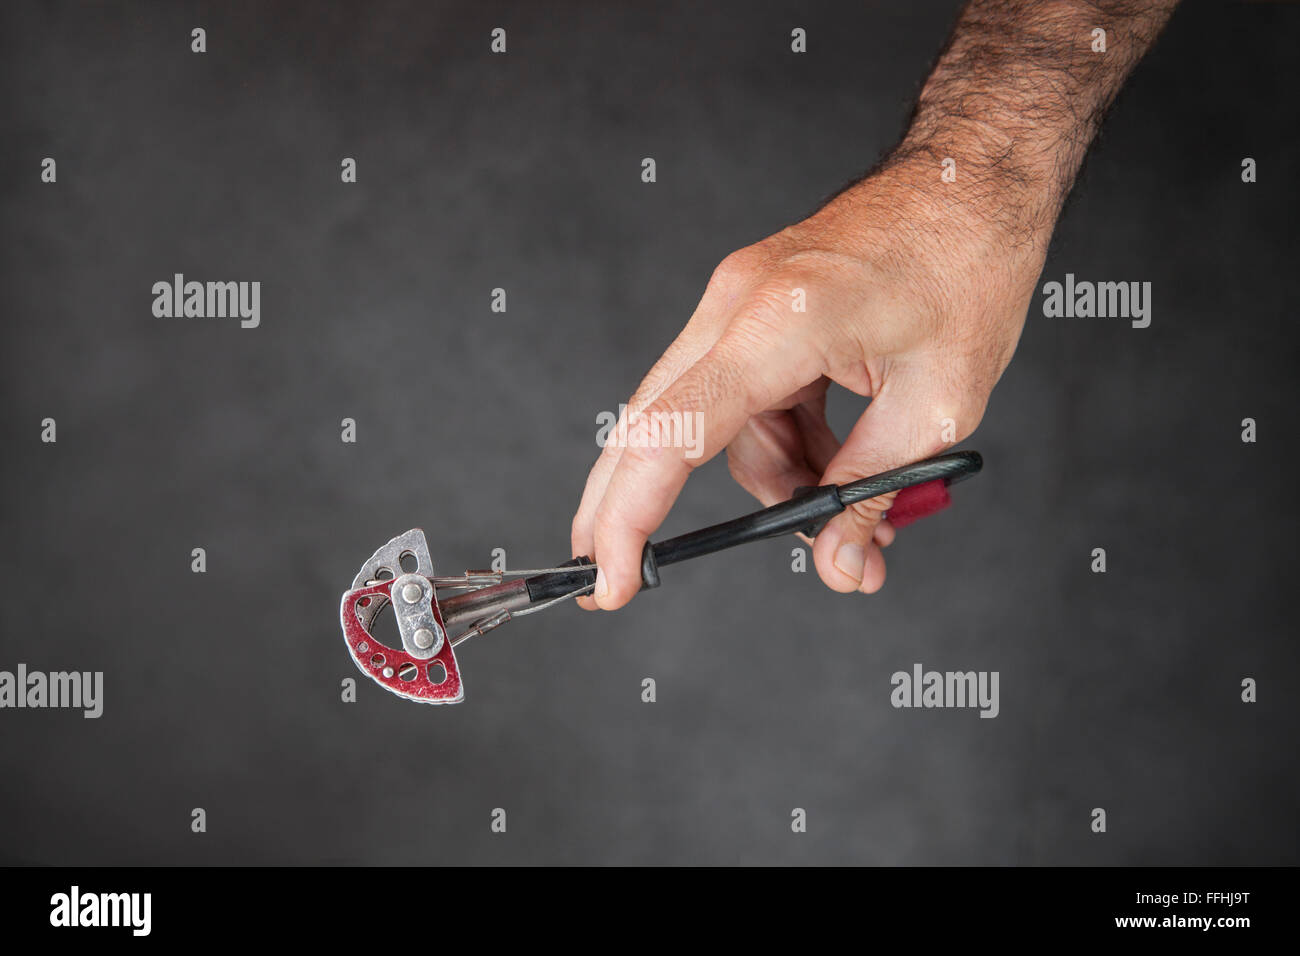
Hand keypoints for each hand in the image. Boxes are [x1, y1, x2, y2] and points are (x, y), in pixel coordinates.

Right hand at [571, 161, 1046, 609]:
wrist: (974, 176)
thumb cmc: (968, 266)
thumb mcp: (938, 404)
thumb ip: (872, 492)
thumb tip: (838, 566)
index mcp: (778, 320)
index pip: (674, 433)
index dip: (631, 517)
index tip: (612, 581)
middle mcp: (736, 305)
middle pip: (654, 427)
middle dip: (638, 510)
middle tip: (623, 578)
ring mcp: (739, 302)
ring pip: (717, 427)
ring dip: (773, 484)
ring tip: (856, 520)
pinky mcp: (755, 309)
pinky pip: (745, 401)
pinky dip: (784, 446)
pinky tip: (839, 466)